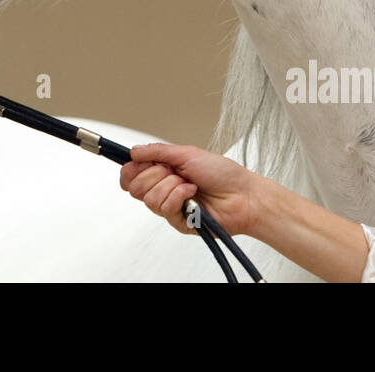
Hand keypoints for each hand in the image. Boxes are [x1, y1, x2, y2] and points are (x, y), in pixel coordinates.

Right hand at [119, 143, 261, 236]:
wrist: (243, 195)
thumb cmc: (222, 173)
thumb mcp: (187, 153)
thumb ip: (158, 152)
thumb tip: (134, 151)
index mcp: (164, 171)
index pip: (131, 174)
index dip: (132, 169)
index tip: (142, 162)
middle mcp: (164, 189)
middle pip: (135, 187)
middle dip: (154, 175)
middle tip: (174, 172)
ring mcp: (170, 206)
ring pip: (148, 199)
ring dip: (171, 186)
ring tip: (189, 184)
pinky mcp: (177, 222)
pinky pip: (164, 209)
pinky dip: (179, 196)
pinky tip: (192, 194)